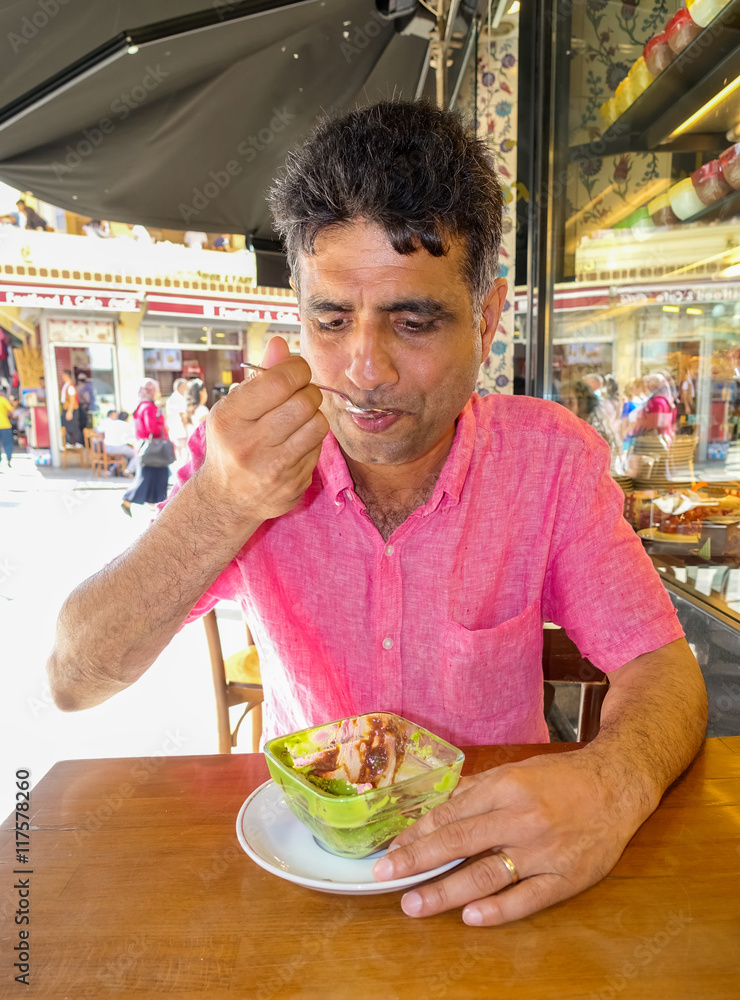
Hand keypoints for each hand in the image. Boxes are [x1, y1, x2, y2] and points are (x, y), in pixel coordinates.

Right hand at [196, 336, 328, 523]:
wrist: (228, 498)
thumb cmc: (233, 442)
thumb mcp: (235, 407)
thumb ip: (260, 376)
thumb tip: (280, 343)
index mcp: (229, 418)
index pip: (280, 381)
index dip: (297, 368)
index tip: (296, 371)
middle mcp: (248, 445)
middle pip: (303, 402)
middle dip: (308, 392)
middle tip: (298, 395)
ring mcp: (271, 469)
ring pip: (318, 424)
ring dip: (314, 416)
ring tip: (298, 420)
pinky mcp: (292, 485)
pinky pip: (318, 448)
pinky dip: (312, 440)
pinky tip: (295, 443)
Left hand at [372, 749, 651, 925]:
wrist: (617, 785)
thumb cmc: (562, 778)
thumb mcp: (515, 772)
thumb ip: (475, 791)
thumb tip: (436, 809)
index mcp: (506, 787)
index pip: (451, 815)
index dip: (418, 835)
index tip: (392, 851)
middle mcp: (522, 817)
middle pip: (460, 843)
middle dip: (418, 862)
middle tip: (387, 877)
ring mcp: (544, 850)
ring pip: (487, 874)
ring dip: (446, 892)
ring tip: (415, 905)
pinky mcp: (567, 877)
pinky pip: (526, 898)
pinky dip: (496, 910)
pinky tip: (469, 916)